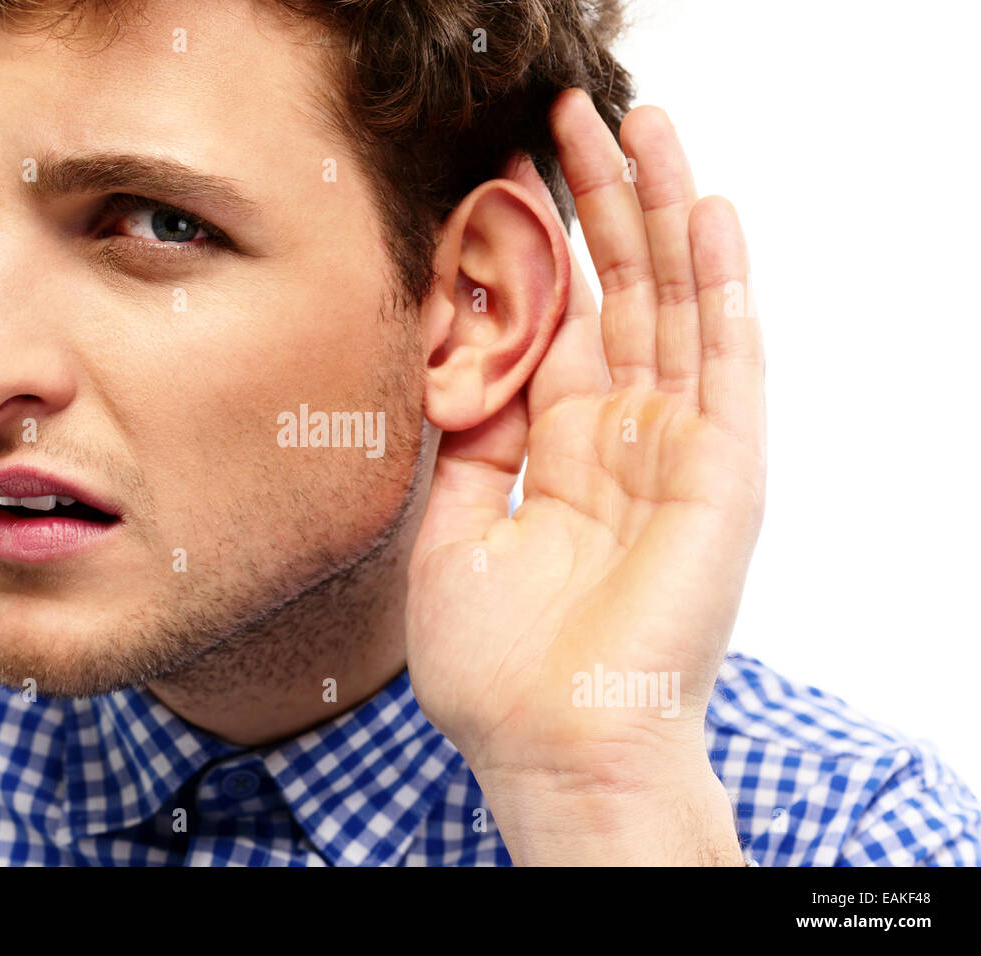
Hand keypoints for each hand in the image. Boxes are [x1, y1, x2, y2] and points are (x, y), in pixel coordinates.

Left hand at [405, 90, 764, 862]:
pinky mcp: (724, 470)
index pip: (558, 323)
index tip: (507, 174)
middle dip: (597, 205)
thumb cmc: (498, 666)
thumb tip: (450, 365)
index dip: (537, 248)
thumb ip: (463, 446)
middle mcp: (627, 439)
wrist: (551, 747)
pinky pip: (729, 361)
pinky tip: (706, 212)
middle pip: (619, 295)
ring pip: (676, 305)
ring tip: (643, 125)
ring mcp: (680, 449)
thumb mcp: (451, 534)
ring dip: (661, 214)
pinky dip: (722, 285)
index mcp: (562, 453)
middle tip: (574, 115)